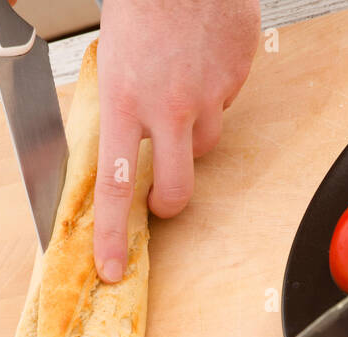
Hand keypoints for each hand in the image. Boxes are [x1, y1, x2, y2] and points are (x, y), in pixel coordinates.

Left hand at [94, 0, 259, 281]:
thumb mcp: (110, 58)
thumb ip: (118, 108)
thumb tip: (118, 143)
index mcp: (123, 101)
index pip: (115, 187)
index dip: (112, 236)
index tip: (111, 267)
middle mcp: (168, 106)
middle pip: (176, 190)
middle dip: (167, 202)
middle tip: (161, 196)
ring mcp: (209, 94)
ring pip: (205, 141)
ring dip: (192, 131)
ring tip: (180, 88)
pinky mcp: (237, 75)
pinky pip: (226, 100)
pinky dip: (213, 89)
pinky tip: (199, 58)